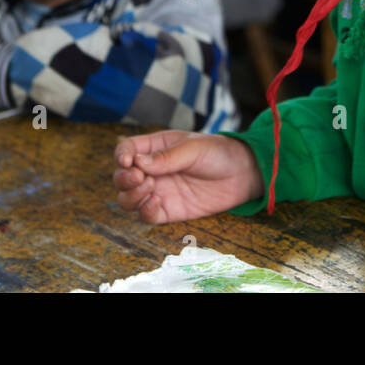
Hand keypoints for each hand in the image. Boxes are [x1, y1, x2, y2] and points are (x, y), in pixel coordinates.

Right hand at [114, 130, 264, 223]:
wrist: (242, 174)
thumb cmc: (219, 153)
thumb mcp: (193, 148)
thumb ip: (166, 157)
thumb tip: (138, 162)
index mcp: (156, 148)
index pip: (126, 150)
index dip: (121, 155)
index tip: (128, 162)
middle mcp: (153, 171)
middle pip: (121, 178)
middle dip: (124, 179)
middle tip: (141, 177)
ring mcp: (159, 191)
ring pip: (128, 199)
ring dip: (131, 196)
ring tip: (151, 188)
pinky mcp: (169, 211)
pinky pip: (146, 216)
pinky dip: (145, 211)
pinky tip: (157, 202)